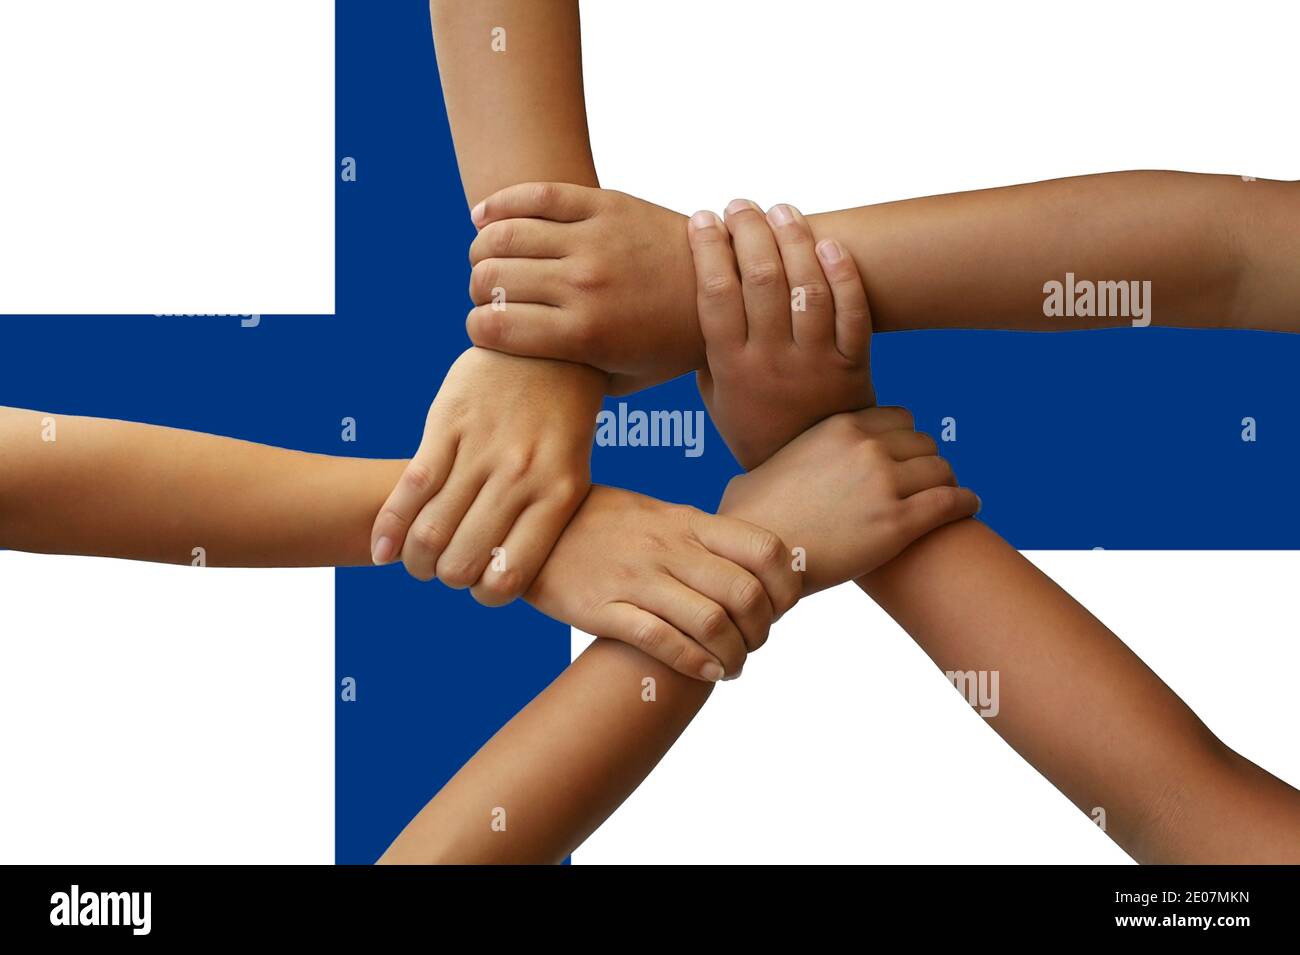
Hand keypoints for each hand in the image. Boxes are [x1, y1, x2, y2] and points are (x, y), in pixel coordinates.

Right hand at [370, 347, 601, 604]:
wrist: (551, 344)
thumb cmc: (563, 421)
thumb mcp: (570, 471)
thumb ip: (539, 517)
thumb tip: (500, 574)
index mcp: (558, 496)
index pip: (508, 577)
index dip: (483, 594)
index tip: (478, 584)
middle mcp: (521, 477)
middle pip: (461, 562)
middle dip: (445, 577)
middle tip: (443, 570)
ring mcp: (483, 450)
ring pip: (430, 532)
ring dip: (414, 559)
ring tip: (415, 561)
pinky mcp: (449, 424)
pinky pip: (411, 488)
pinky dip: (389, 527)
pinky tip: (382, 550)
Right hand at [465, 182, 700, 394]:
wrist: (725, 285)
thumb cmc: (668, 343)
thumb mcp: (621, 379)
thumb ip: (569, 375)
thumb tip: (518, 367)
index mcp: (584, 334)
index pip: (491, 328)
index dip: (477, 329)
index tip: (486, 329)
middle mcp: (583, 285)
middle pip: (488, 280)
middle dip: (477, 291)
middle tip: (489, 295)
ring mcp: (593, 240)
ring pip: (503, 235)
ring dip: (482, 249)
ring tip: (488, 259)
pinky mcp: (605, 203)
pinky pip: (534, 195)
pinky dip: (499, 204)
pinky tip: (485, 217)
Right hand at [526, 486, 801, 680]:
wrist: (530, 525)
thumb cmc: (601, 523)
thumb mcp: (659, 514)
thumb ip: (703, 538)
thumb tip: (753, 568)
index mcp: (688, 522)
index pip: (765, 549)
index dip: (786, 587)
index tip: (779, 609)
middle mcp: (669, 548)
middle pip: (745, 594)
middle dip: (761, 632)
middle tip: (752, 645)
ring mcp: (636, 577)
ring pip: (711, 622)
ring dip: (733, 656)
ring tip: (730, 667)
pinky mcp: (602, 607)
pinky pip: (661, 640)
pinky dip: (694, 663)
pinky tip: (706, 673)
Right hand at [690, 200, 873, 468]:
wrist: (813, 478)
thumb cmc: (756, 428)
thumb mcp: (717, 397)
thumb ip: (706, 348)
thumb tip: (690, 289)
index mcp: (731, 369)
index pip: (714, 295)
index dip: (707, 249)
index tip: (702, 217)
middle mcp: (773, 363)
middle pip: (761, 280)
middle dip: (749, 231)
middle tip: (741, 205)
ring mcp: (816, 363)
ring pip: (807, 286)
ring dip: (793, 238)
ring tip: (781, 211)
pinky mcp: (854, 366)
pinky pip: (853, 312)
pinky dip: (843, 273)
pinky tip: (829, 244)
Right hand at [719, 408, 980, 594]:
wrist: (755, 558)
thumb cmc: (752, 519)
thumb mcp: (771, 465)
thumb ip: (795, 453)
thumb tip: (783, 464)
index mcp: (838, 427)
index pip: (898, 418)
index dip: (907, 439)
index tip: (909, 456)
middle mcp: (865, 448)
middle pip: (924, 442)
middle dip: (927, 462)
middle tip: (928, 482)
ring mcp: (884, 484)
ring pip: (941, 469)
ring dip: (946, 482)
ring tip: (949, 496)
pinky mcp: (898, 524)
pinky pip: (950, 502)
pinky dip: (965, 502)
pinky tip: (969, 507)